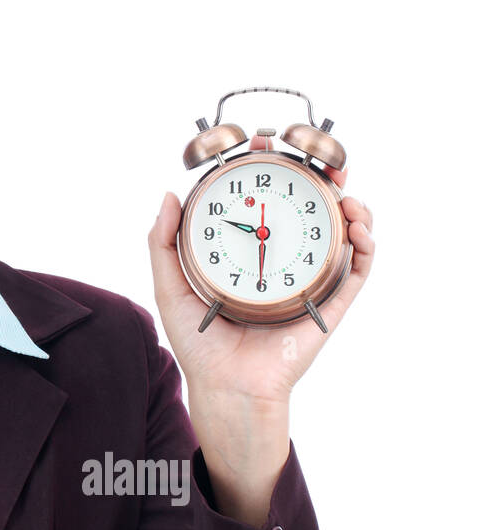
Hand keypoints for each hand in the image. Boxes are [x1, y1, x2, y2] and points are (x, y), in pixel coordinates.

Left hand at [145, 136, 374, 523]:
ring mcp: (309, 282)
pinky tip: (358, 230)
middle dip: (321, 178)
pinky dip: (367, 246)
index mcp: (248, 253)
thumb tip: (169, 196)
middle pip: (310, 209)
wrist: (225, 386)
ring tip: (344, 192)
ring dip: (352, 206)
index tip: (263, 143)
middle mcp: (282, 262)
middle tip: (316, 158)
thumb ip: (163, 243)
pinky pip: (358, 270)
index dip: (269, 170)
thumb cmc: (197, 342)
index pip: (265, 200)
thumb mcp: (170, 285)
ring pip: (343, 234)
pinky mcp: (330, 305)